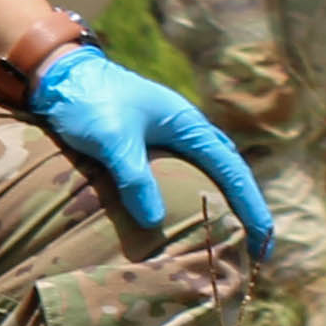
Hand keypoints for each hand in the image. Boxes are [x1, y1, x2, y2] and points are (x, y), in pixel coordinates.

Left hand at [26, 43, 274, 256]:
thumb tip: (156, 221)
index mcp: (188, 125)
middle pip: (230, 172)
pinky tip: (192, 216)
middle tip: (257, 249)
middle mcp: (187, 129)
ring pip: (211, 172)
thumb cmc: (88, 101)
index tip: (264, 241)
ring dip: (226, 202)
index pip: (232, 171)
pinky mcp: (151, 144)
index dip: (252, 207)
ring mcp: (171, 135)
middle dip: (247, 208)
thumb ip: (134, 177)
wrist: (61, 76)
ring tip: (233, 238)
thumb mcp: (111, 139)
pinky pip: (188, 173)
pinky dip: (199, 195)